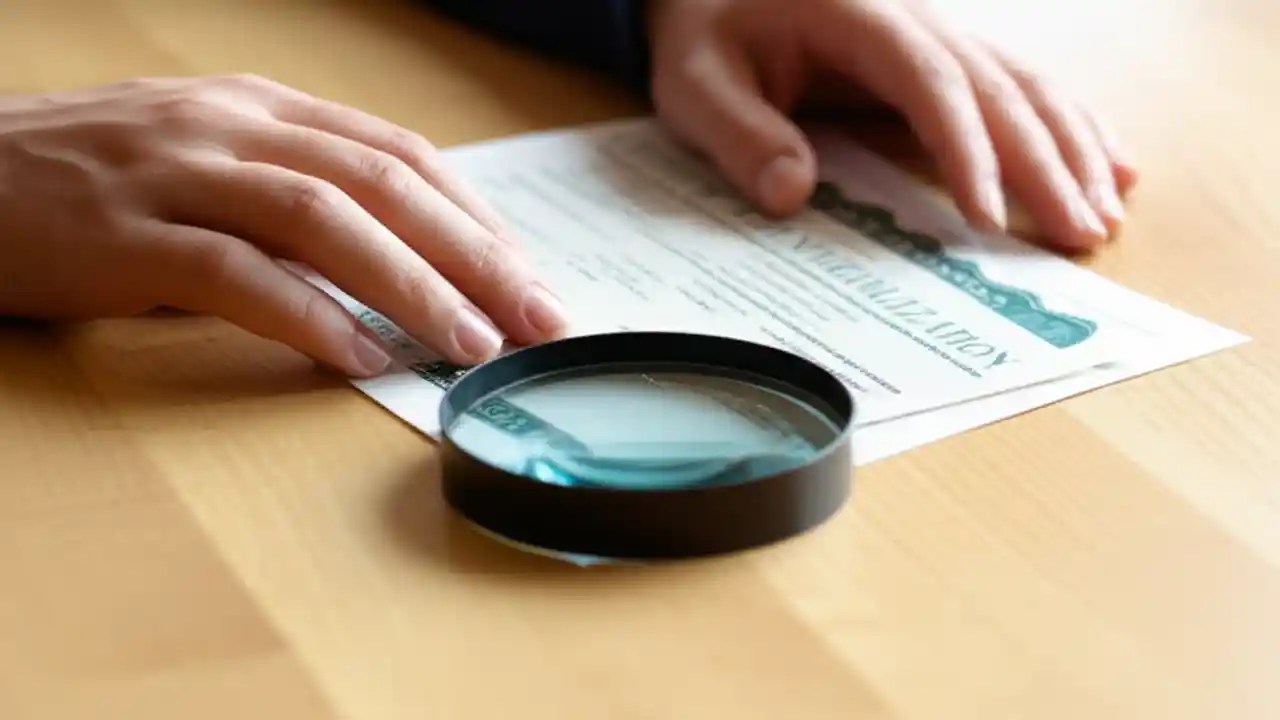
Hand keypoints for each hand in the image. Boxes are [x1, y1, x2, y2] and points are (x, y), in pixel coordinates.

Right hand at [0, 75, 566, 376]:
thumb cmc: (94, 180)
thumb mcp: (210, 162)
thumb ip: (296, 197)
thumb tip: (400, 263)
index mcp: (262, 107)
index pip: (399, 155)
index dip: (475, 217)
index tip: (528, 276)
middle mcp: (231, 125)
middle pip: (383, 183)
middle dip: (474, 254)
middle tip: (539, 317)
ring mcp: (175, 172)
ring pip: (321, 218)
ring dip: (410, 284)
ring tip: (472, 342)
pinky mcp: (123, 233)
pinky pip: (230, 272)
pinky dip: (303, 314)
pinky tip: (356, 355)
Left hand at [646, 0, 1137, 250]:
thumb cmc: (708, 35)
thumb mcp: (695, 83)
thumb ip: (738, 134)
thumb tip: (791, 192)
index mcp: (860, 17)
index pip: (929, 82)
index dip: (965, 148)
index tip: (988, 216)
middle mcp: (917, 18)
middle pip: (999, 87)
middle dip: (1045, 164)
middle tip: (1079, 234)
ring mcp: (939, 32)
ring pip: (1027, 84)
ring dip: (1073, 148)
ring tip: (1106, 212)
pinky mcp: (946, 55)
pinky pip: (1021, 85)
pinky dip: (1070, 124)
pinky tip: (1112, 162)